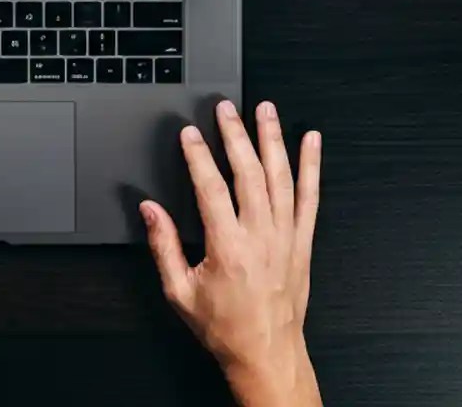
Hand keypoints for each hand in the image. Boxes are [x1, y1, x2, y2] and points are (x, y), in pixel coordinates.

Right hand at [141, 101, 321, 406]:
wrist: (266, 352)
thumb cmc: (225, 326)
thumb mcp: (179, 291)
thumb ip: (163, 246)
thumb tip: (150, 211)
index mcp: (228, 247)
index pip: (211, 188)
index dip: (199, 157)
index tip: (190, 134)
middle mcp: (260, 236)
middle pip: (249, 172)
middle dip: (235, 134)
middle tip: (226, 108)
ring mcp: (286, 236)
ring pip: (280, 177)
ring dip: (272, 139)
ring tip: (265, 110)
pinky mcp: (303, 240)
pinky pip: (310, 196)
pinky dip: (311, 166)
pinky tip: (311, 142)